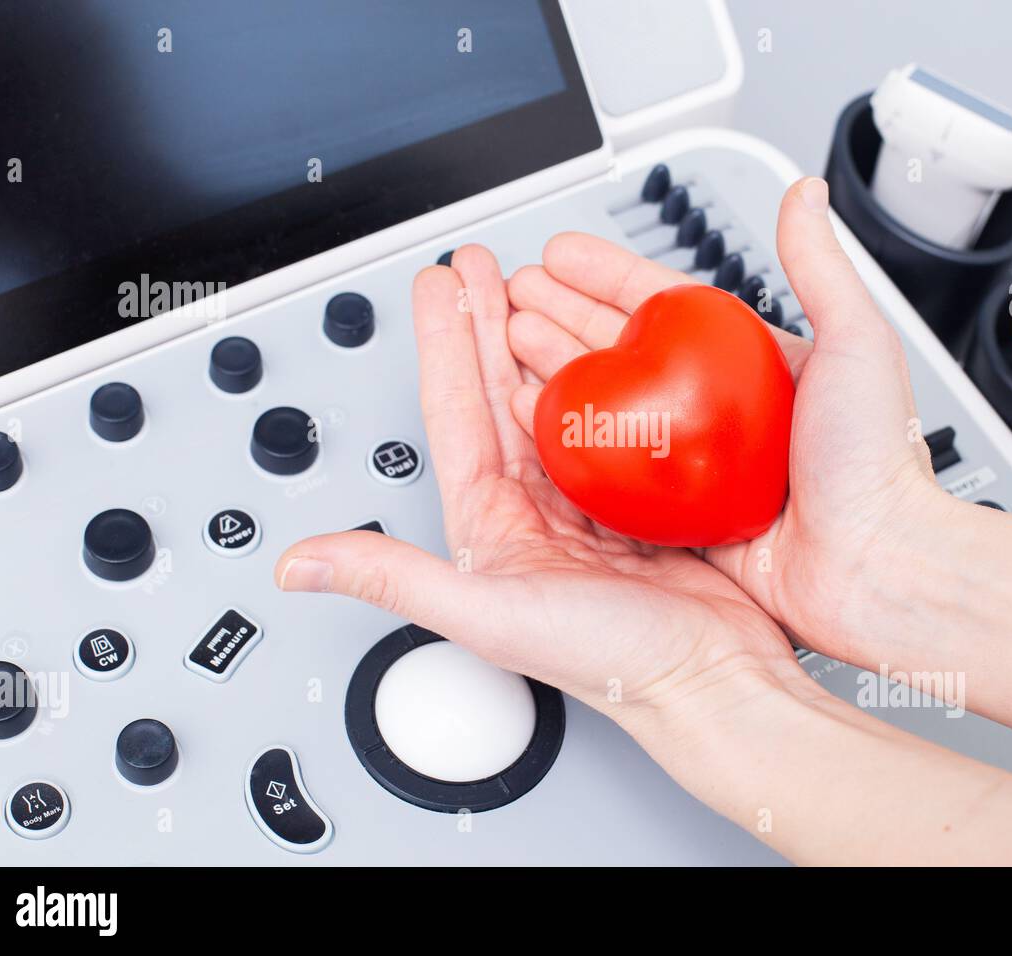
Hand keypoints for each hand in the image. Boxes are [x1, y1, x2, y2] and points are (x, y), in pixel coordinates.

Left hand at [273, 245, 806, 736]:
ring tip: (535, 286)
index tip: (437, 285)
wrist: (711, 681)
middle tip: (480, 263)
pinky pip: (619, 422)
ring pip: (559, 399)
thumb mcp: (489, 614)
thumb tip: (299, 564)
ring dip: (543, 339)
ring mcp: (595, 499)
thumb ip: (394, 579)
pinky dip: (610, 377)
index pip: (455, 413)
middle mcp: (537, 507)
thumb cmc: (613, 662)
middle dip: (487, 323)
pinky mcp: (647, 497)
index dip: (443, 343)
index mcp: (492, 525)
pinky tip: (610, 346)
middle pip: (502, 393)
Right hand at [504, 177, 952, 659]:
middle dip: (563, 317)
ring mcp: (695, 462)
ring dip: (559, 373)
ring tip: (511, 345)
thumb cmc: (878, 461)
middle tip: (515, 295)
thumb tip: (805, 194)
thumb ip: (821, 266)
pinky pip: (616, 475)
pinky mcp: (682, 513)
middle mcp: (717, 410)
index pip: (664, 304)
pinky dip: (575, 448)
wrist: (874, 565)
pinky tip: (542, 423)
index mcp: (753, 364)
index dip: (608, 276)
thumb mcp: (857, 342)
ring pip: (611, 408)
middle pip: (623, 350)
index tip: (563, 254)